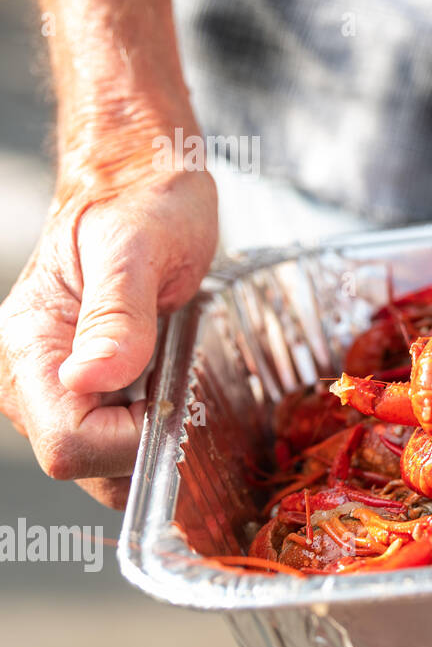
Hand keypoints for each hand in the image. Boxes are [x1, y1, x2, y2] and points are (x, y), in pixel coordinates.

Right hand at [0, 135, 216, 507]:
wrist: (144, 182)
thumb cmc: (143, 203)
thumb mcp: (138, 245)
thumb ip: (116, 312)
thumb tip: (91, 378)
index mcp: (30, 345)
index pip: (68, 442)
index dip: (128, 443)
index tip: (175, 404)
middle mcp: (34, 376)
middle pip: (83, 464)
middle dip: (144, 447)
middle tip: (186, 391)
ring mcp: (60, 387)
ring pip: (104, 464)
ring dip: (153, 443)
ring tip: (181, 385)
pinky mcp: (91, 389)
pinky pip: (119, 442)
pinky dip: (155, 434)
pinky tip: (177, 393)